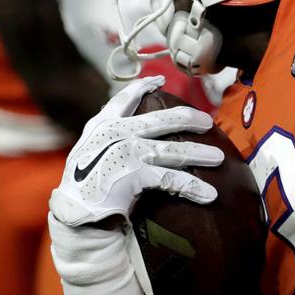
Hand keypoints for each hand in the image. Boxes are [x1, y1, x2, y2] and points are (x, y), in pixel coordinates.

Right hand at [49, 76, 223, 227]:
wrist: (75, 215)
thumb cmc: (87, 187)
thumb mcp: (91, 153)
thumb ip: (109, 139)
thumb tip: (133, 130)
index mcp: (101, 126)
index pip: (123, 100)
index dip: (142, 87)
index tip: (160, 79)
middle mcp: (113, 133)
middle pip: (159, 120)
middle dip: (187, 119)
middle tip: (208, 121)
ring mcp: (124, 152)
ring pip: (172, 151)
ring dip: (199, 154)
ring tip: (219, 158)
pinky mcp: (134, 174)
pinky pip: (172, 180)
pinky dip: (193, 187)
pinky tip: (210, 194)